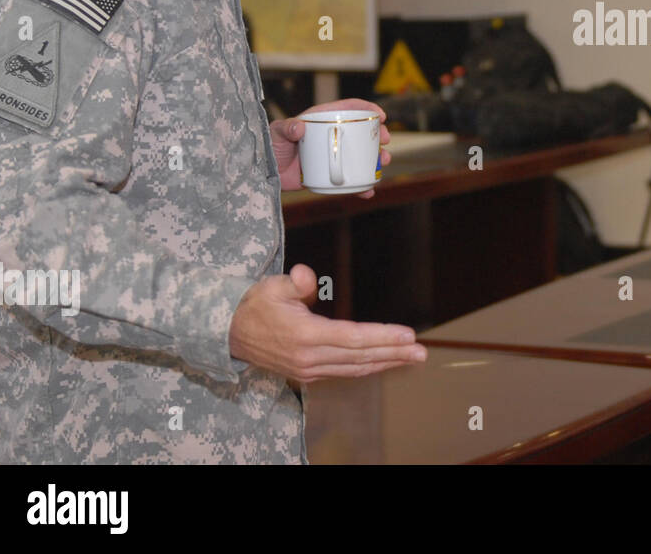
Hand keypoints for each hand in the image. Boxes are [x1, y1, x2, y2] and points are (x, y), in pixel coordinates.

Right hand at [229, 264, 426, 382]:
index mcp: (304, 336)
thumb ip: (294, 282)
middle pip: (360, 357)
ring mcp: (308, 369)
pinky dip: (368, 366)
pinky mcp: (308, 374)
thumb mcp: (272, 285)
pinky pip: (345, 371)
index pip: (353, 338)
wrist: (228, 333)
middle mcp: (309, 358)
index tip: (408, 336)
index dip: (382, 337)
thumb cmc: (255, 304)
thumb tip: (307, 276)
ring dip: (386, 363)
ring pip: (355, 368)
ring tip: (412, 357)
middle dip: (394, 354)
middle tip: (421, 352)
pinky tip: (385, 361)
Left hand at [272, 99, 390, 198]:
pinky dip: (361, 186)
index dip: (367, 109)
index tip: (381, 116)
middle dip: (378, 135)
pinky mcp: (332, 174)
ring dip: (377, 158)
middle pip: (361, 132)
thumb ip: (286, 127)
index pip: (349, 109)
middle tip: (385, 141)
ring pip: (361, 155)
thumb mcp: (277, 133)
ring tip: (383, 161)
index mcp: (323, 120)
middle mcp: (332, 136)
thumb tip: (299, 128)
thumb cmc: (271, 147)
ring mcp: (334, 156)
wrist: (266, 173)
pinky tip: (368, 190)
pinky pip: (350, 180)